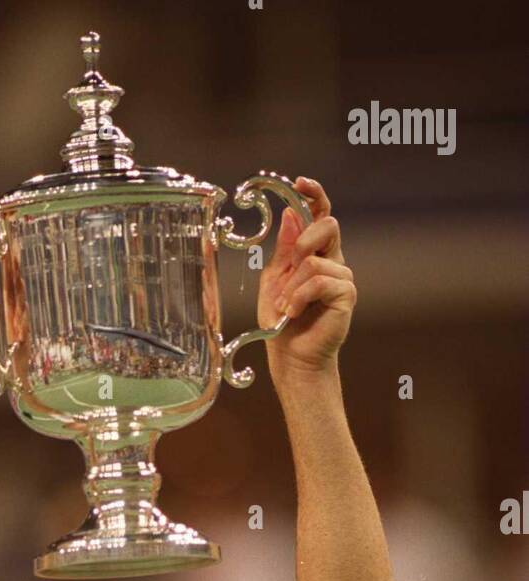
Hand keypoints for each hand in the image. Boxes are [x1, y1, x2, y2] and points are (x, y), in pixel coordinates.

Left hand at [259, 177, 355, 378]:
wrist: (292, 357)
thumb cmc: (282, 321)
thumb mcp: (274, 280)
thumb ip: (284, 249)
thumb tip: (290, 215)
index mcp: (315, 252)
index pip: (321, 214)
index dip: (315, 195)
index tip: (301, 182)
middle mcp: (333, 260)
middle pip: (327, 225)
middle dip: (302, 243)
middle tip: (287, 269)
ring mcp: (342, 278)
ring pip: (315, 260)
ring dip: (292, 285)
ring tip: (286, 307)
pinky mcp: (347, 296)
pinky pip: (319, 281)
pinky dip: (300, 297)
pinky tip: (295, 313)